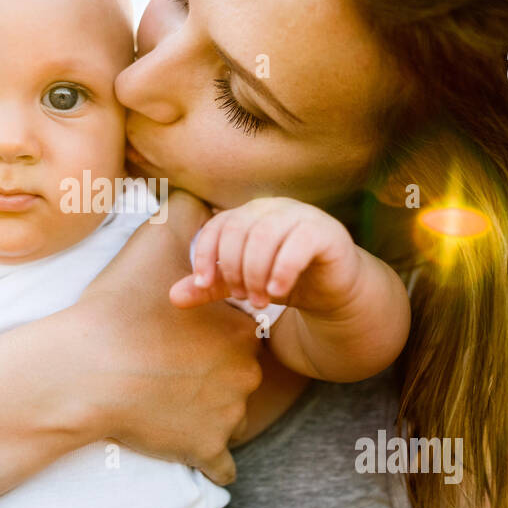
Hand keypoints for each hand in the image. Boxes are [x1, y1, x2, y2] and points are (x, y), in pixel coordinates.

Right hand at [76, 189, 263, 484]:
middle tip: (166, 362)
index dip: (206, 329)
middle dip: (210, 369)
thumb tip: (199, 197)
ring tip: (163, 397)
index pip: (235, 328)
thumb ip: (188, 211)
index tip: (173, 330)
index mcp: (239, 328)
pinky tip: (181, 440)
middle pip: (235, 371)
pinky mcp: (205, 450)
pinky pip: (219, 462)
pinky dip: (206, 455)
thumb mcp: (156, 240)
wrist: (84, 372)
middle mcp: (245, 374)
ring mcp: (227, 417)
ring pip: (227, 412)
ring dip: (203, 407)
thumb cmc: (119, 307)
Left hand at [169, 196, 360, 314]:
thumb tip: (173, 297)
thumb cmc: (285, 279)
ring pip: (264, 237)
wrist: (333, 291)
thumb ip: (211, 287)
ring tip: (260, 300)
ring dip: (255, 273)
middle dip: (233, 269)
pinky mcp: (324, 231)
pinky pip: (297, 245)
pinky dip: (282, 270)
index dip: (204, 255)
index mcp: (249, 214)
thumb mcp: (243, 284)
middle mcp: (272, 208)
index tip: (202, 284)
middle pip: (237, 231)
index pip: (216, 226)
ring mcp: (300, 215)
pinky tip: (278, 290)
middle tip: (242, 297)